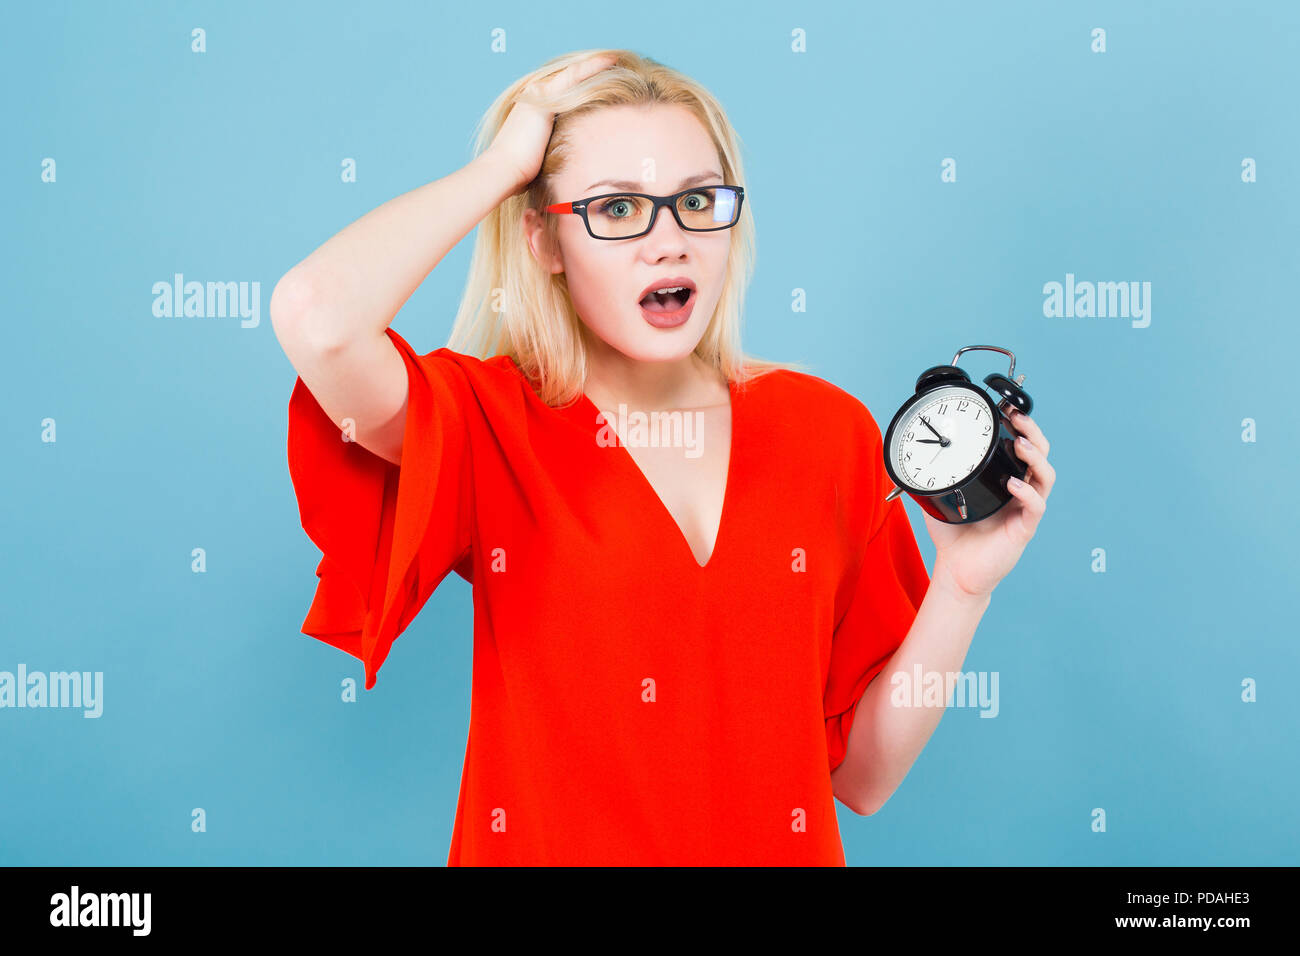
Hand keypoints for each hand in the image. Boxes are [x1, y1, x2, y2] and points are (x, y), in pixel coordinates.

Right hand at [483, 52, 619, 195]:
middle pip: (568, 76)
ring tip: (615, 59)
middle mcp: (534, 93)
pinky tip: (610, 61)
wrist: (505, 169)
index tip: (601, 82)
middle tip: (613, 63)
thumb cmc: (520, 171)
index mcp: (533, 106)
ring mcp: (539, 93)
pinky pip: (575, 75)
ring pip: (573, 72)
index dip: (581, 83)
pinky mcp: (545, 97)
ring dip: (594, 64)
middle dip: (589, 70)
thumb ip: (551, 151)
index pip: (562, 89)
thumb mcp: (539, 156)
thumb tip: (567, 164)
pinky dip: (592, 66)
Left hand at [921, 410, 1054, 599]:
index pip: (1021, 446)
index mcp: (1003, 478)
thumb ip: (930, 477)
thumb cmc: (953, 534)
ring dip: (1035, 457)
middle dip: (1033, 433)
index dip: (1020, 427)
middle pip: (1039, 454)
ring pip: (1044, 477)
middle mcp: (1019, 490)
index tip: (1009, 408)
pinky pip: (1035, 506)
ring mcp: (1023, 508)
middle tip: (1018, 418)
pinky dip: (1027, 493)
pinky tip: (1013, 484)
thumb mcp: (938, 497)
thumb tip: (906, 458)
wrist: (956, 569)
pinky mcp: (1024, 528)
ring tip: (1020, 444)